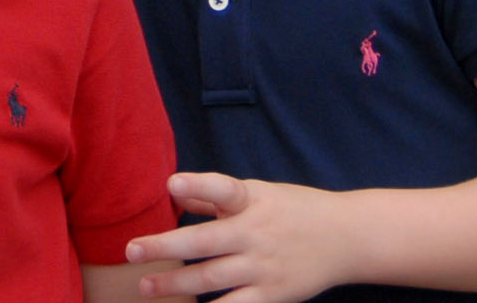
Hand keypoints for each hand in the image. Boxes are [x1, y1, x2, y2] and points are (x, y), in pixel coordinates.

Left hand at [126, 173, 349, 302]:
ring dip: (175, 285)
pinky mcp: (274, 295)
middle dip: (165, 248)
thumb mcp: (258, 192)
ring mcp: (263, 267)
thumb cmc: (293, 209)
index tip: (171, 184)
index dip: (198, 185)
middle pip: (204, 242)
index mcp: (251, 200)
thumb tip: (176, 190)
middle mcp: (255, 233)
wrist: (345, 237)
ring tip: (146, 287)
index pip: (223, 190)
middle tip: (131, 251)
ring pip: (211, 279)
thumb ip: (216, 195)